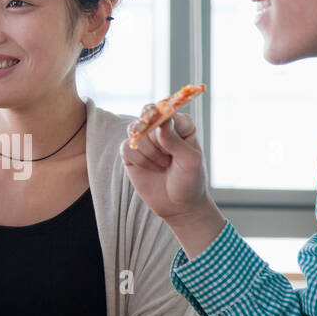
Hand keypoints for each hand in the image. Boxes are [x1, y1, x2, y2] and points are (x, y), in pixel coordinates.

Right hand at [121, 113, 223, 257]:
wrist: (179, 206)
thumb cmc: (190, 181)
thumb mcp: (189, 161)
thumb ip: (175, 140)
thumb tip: (160, 122)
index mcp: (180, 125)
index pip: (167, 109)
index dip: (163, 118)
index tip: (166, 134)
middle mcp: (161, 129)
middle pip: (146, 115)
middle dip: (153, 137)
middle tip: (166, 154)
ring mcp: (145, 141)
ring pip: (134, 131)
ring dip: (148, 152)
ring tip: (162, 165)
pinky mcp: (132, 154)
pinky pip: (125, 147)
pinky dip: (138, 160)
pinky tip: (150, 169)